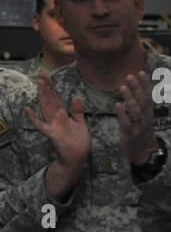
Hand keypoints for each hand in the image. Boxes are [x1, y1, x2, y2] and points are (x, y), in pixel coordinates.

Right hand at [25, 71, 89, 201]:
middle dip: (46, 87)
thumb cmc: (78, 142)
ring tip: (39, 84)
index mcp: (62, 115)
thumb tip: (75, 97)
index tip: (47, 74)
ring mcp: (53, 126)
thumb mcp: (80, 124)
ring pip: (46, 108)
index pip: (56, 98)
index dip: (52, 87)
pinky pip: (42, 126)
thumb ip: (77, 111)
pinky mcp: (53, 134)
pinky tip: (28, 109)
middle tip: (41, 73)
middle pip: (50, 100)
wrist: (77, 158)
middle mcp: (56, 119)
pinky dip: (34, 118)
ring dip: (43, 96)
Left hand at [114, 70, 158, 164]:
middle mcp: (145, 117)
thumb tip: (134, 87)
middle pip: (143, 100)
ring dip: (129, 97)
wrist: (142, 151)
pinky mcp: (131, 133)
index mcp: (148, 112)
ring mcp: (139, 125)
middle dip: (137, 87)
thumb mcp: (143, 116)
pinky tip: (117, 105)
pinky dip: (122, 113)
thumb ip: (139, 103)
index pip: (148, 95)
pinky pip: (127, 122)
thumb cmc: (140, 130)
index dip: (145, 84)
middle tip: (129, 76)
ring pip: (136, 110)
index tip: (141, 72)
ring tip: (122, 87)